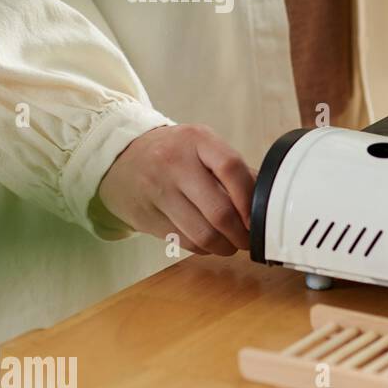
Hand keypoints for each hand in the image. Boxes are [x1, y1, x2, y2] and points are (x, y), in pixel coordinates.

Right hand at [97, 124, 254, 255]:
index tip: (258, 216)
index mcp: (196, 140)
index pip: (232, 168)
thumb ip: (234, 169)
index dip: (250, 199)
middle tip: (249, 239)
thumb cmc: (175, 154)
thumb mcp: (202, 146)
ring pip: (203, 234)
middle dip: (242, 234)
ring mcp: (157, 191)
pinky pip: (185, 242)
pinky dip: (204, 248)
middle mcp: (174, 163)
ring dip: (225, 246)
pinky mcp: (145, 217)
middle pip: (219, 211)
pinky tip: (209, 242)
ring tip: (232, 244)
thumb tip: (267, 199)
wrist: (119, 158)